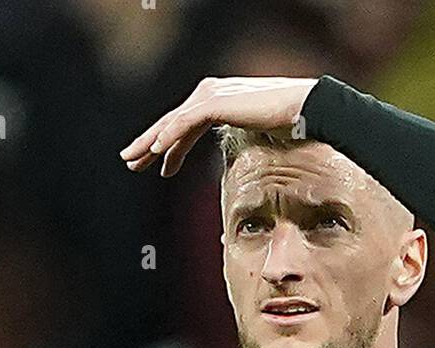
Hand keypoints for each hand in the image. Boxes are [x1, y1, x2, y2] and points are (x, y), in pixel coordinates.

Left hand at [120, 76, 317, 177]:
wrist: (304, 109)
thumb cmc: (288, 123)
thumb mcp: (254, 137)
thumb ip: (238, 143)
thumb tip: (239, 164)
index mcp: (217, 100)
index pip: (184, 126)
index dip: (168, 147)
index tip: (157, 167)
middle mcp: (209, 94)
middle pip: (171, 124)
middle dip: (149, 143)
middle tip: (130, 161)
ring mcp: (210, 97)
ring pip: (172, 123)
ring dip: (150, 142)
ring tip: (134, 159)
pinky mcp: (215, 103)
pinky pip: (186, 123)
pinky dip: (170, 136)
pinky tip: (157, 151)